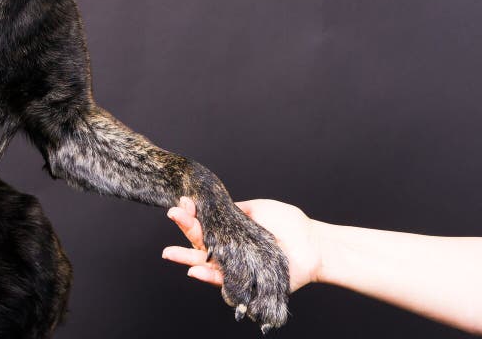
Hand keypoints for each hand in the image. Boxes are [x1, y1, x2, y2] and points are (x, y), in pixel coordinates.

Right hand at [181, 195, 289, 328]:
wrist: (312, 244)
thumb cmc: (288, 224)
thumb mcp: (257, 208)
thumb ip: (234, 209)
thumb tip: (213, 204)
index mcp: (232, 229)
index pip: (207, 221)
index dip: (194, 212)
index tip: (184, 200)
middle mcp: (230, 248)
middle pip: (201, 241)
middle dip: (185, 227)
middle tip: (172, 214)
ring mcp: (236, 265)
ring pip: (205, 262)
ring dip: (186, 256)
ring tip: (169, 251)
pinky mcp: (244, 282)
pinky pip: (223, 281)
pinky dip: (208, 277)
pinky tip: (193, 271)